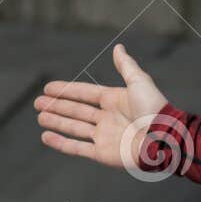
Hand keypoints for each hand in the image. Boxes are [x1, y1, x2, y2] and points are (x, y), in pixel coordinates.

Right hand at [35, 44, 168, 170]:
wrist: (163, 138)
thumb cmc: (154, 109)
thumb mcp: (139, 82)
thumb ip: (126, 66)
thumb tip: (118, 47)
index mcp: (115, 101)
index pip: (85, 94)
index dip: (67, 90)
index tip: (48, 87)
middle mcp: (108, 119)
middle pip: (77, 111)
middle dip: (57, 106)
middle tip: (37, 102)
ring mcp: (105, 137)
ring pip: (74, 128)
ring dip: (56, 121)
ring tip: (40, 116)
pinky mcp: (103, 153)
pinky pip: (77, 148)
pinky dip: (61, 143)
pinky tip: (46, 136)